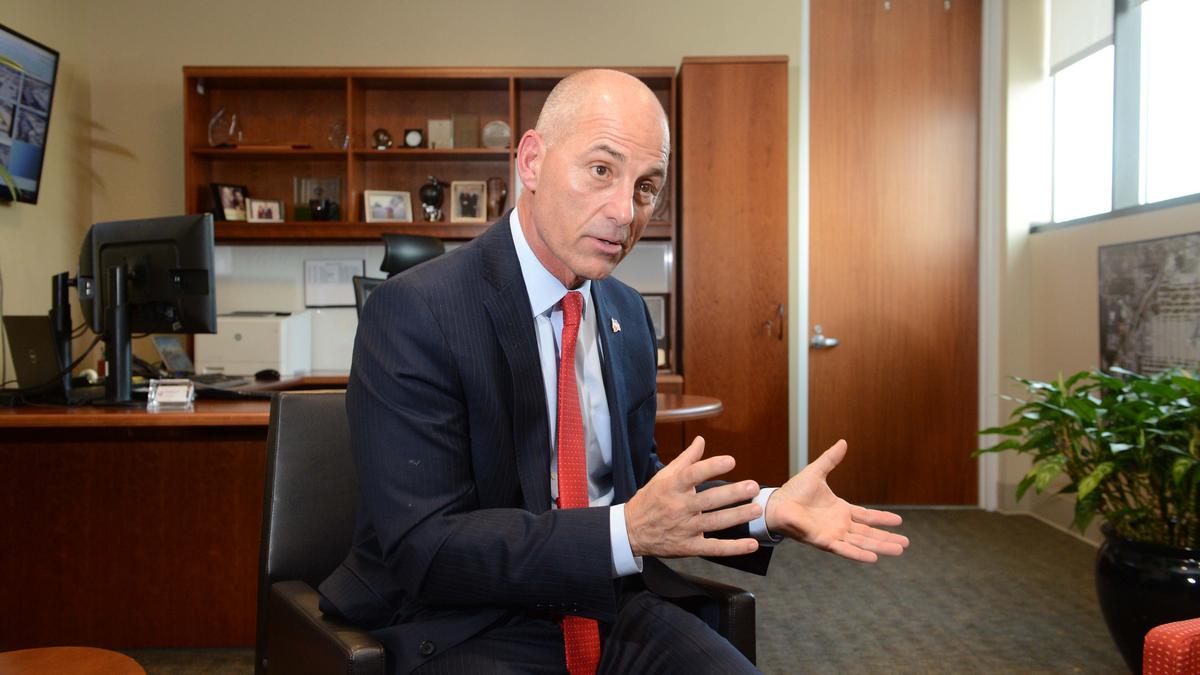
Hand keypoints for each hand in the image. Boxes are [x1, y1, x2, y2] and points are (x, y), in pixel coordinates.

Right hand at [624, 436, 762, 557]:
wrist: (630, 531)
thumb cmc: (650, 500)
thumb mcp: (663, 477)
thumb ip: (685, 459)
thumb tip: (701, 440)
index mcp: (671, 488)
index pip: (692, 475)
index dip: (711, 467)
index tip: (731, 461)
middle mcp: (678, 508)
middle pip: (708, 500)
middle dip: (732, 493)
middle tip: (753, 486)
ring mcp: (684, 529)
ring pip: (714, 523)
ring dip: (737, 516)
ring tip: (757, 508)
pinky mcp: (688, 547)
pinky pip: (713, 548)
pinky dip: (733, 548)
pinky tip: (751, 544)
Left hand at [766, 439, 908, 561]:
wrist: (776, 503)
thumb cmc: (793, 491)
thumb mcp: (816, 471)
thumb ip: (831, 459)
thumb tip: (843, 442)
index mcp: (840, 510)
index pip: (866, 516)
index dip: (882, 519)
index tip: (899, 521)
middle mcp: (839, 525)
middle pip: (869, 533)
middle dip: (888, 538)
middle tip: (907, 543)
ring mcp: (833, 534)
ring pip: (862, 542)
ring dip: (880, 546)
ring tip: (899, 549)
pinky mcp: (823, 541)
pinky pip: (844, 549)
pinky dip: (858, 554)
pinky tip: (873, 557)